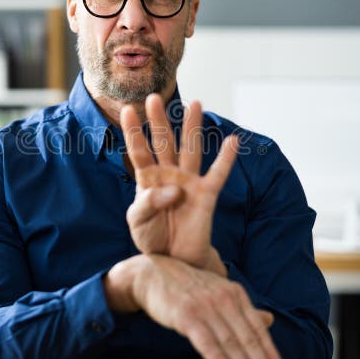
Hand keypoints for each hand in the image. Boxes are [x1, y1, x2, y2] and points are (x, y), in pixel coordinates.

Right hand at [104, 254, 282, 358]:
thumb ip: (243, 309)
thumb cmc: (187, 287)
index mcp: (234, 293)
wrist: (152, 274)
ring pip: (229, 342)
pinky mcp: (186, 315)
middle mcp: (223, 298)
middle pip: (246, 337)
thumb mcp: (218, 292)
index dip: (269, 351)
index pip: (256, 327)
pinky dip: (219, 358)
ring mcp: (204, 306)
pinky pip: (205, 341)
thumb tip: (270, 320)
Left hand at [120, 94, 238, 272]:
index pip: (139, 151)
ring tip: (196, 103)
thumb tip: (174, 189)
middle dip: (159, 120)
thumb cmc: (152, 238)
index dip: (133, 131)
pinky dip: (226, 158)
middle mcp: (168, 175)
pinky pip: (218, 174)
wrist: (173, 261)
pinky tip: (232, 141)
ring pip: (190, 149)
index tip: (127, 109)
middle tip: (154, 97)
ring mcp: (188, 182)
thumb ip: (147, 204)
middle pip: (164, 142)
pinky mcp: (206, 195)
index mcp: (148, 179)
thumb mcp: (137, 222)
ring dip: (192, 127)